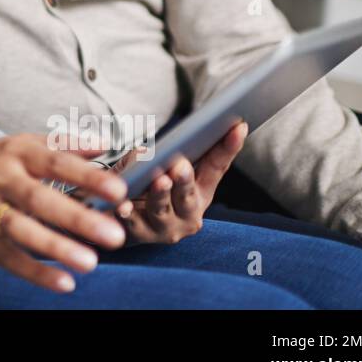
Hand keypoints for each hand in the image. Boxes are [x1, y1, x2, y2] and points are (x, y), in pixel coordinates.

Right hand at [0, 134, 128, 293]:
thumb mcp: (17, 145)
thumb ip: (61, 146)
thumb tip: (106, 144)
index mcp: (17, 151)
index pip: (57, 161)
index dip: (88, 175)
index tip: (120, 190)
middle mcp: (2, 178)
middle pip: (41, 198)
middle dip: (79, 217)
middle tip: (115, 234)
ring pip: (24, 230)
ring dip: (58, 247)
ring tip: (92, 262)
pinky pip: (9, 257)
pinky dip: (36, 271)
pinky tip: (63, 282)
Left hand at [110, 121, 247, 244]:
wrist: (124, 219)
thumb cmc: (146, 185)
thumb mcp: (154, 165)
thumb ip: (154, 155)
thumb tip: (147, 152)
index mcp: (200, 190)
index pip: (217, 167)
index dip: (228, 147)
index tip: (238, 126)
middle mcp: (189, 212)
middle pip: (189, 194)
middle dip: (186, 180)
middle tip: (181, 165)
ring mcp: (167, 227)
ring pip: (163, 209)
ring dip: (161, 194)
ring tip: (159, 180)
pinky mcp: (142, 235)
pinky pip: (134, 223)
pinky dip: (128, 213)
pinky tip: (123, 205)